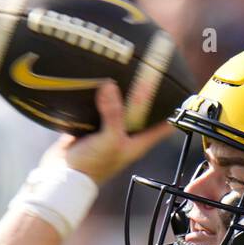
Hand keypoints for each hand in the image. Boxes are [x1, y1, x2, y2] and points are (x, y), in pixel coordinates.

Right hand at [38, 80, 171, 185]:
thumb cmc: (91, 167)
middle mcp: (126, 135)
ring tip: (129, 69)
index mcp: (138, 142)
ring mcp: (109, 130)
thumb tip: (110, 86)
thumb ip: (113, 114)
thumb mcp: (109, 140)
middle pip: (143, 111)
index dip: (174, 109)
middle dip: (147, 94)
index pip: (164, 125)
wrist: (62, 175)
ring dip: (123, 92)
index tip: (181, 90)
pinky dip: (102, 95)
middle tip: (152, 69)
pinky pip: (100, 105)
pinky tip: (101, 79)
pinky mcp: (92, 125)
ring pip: (121, 106)